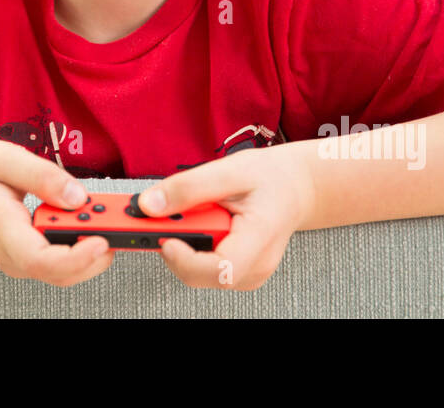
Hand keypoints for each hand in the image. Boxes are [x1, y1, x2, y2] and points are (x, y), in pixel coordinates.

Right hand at [0, 138, 114, 286]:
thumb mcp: (3, 157)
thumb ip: (41, 176)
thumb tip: (78, 197)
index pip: (38, 258)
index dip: (75, 257)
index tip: (102, 240)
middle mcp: (8, 252)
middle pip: (58, 272)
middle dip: (96, 253)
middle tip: (121, 221)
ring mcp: (16, 260)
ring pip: (63, 273)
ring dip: (93, 253)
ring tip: (110, 218)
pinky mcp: (25, 259)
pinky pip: (59, 264)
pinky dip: (82, 249)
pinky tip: (93, 223)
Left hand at [137, 145, 315, 289]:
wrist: (295, 187)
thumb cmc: (269, 177)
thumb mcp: (229, 170)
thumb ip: (188, 188)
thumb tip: (148, 205)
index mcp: (260, 238)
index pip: (221, 268)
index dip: (186, 260)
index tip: (163, 237)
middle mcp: (255, 265)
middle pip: (202, 273)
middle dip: (175, 244)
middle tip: (161, 213)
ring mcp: (247, 273)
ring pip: (198, 272)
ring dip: (183, 244)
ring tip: (193, 211)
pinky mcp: (238, 272)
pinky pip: (203, 267)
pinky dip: (192, 246)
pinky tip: (200, 222)